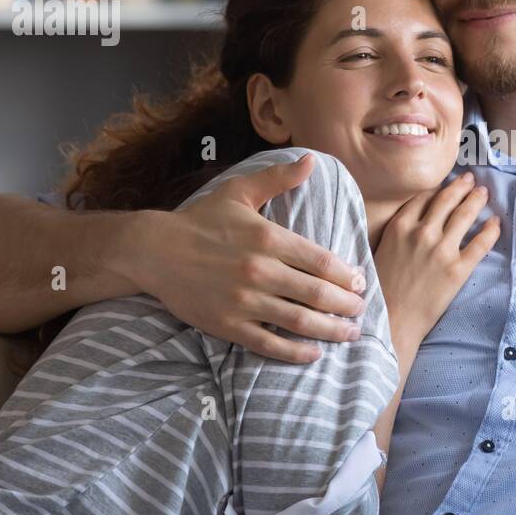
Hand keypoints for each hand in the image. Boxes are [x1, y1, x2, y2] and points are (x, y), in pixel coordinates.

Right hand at [132, 153, 367, 363]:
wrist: (154, 250)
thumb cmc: (201, 219)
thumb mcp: (240, 191)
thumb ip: (278, 178)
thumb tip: (311, 160)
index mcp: (269, 239)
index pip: (322, 262)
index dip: (348, 276)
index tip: (361, 283)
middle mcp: (260, 271)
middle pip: (318, 294)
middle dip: (347, 306)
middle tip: (361, 311)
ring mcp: (244, 301)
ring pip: (299, 322)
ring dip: (331, 331)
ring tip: (349, 334)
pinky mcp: (228, 325)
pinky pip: (269, 344)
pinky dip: (296, 353)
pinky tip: (314, 354)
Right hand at [372, 171, 500, 354]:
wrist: (392, 319)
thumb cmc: (382, 289)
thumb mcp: (381, 250)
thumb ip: (397, 231)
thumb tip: (413, 220)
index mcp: (400, 226)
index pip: (425, 197)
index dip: (440, 188)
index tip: (449, 183)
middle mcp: (422, 232)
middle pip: (448, 200)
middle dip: (462, 186)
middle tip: (472, 180)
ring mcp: (441, 250)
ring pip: (465, 215)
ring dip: (477, 200)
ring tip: (484, 193)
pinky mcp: (458, 269)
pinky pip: (481, 243)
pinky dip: (491, 230)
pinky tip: (496, 222)